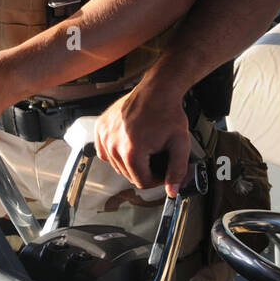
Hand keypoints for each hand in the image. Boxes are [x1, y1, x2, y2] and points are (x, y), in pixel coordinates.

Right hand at [95, 77, 189, 195]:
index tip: (163, 169)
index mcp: (131, 151)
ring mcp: (104, 136)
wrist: (157, 89)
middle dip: (144, 170)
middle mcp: (114, 145)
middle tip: (156, 156)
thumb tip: (172, 191)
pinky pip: (104, 152)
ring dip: (130, 161)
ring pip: (116, 165)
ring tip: (144, 146)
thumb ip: (177, 170)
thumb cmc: (167, 112)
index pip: (142, 182)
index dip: (156, 179)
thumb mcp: (180, 144)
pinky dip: (115, 151)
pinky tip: (128, 142)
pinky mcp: (100, 128)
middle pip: (128, 175)